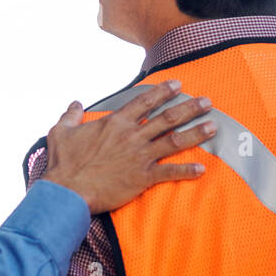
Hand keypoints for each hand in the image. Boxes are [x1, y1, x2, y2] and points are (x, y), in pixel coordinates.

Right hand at [42, 80, 214, 213]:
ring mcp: (139, 156)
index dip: (163, 91)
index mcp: (116, 123)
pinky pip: (169, 172)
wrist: (68, 190)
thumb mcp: (61, 132)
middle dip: (190, 108)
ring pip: (174, 141)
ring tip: (213, 126)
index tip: (177, 84)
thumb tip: (75, 104)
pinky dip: (187, 171)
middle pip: (167, 118)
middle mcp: (132, 136)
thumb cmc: (63, 163)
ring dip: (196, 133)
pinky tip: (202, 169)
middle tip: (207, 102)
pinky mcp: (142, 178)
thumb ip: (71, 115)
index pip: (144, 102)